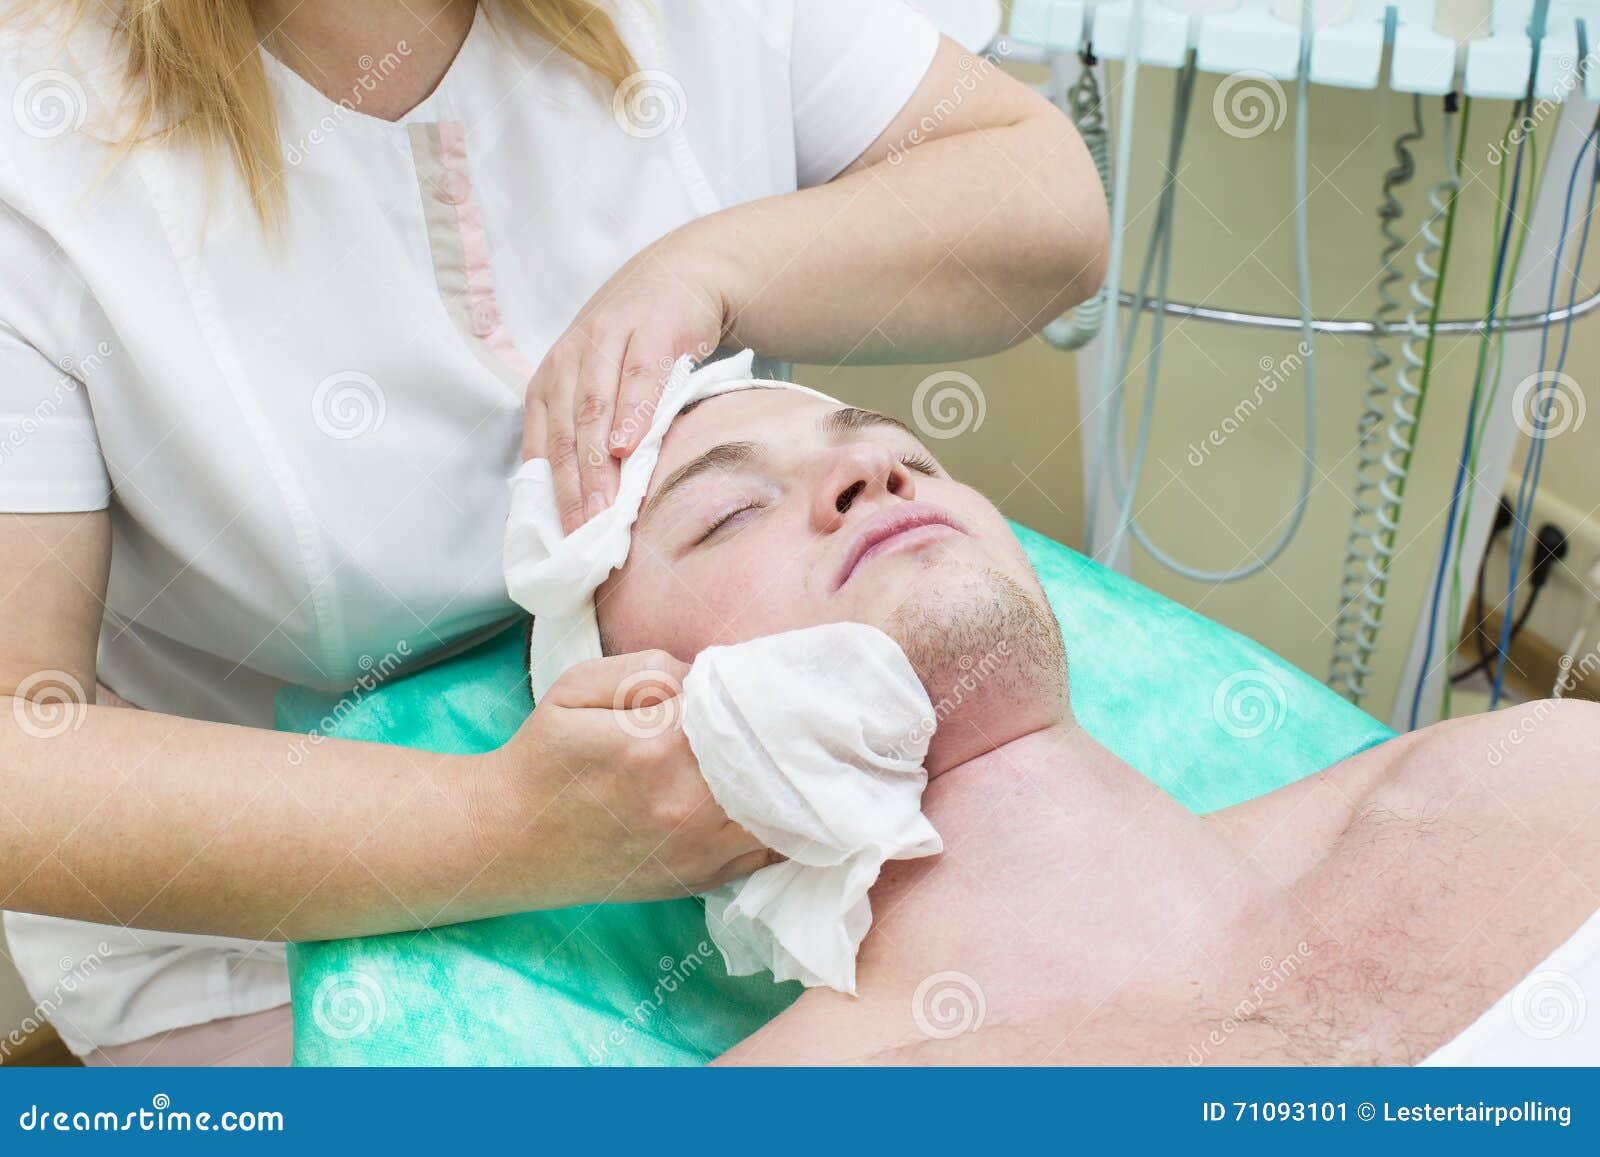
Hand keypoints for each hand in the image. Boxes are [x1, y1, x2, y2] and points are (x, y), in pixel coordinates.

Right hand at [483, 650, 774, 906]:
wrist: (512, 841)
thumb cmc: (546, 757)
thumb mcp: (577, 687)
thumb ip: (648, 667)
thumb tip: (709, 675)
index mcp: (655, 745)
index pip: (738, 703)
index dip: (748, 688)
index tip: (749, 681)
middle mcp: (685, 801)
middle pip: (770, 755)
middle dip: (777, 730)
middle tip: (785, 714)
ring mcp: (699, 847)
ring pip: (781, 806)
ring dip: (787, 777)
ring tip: (787, 753)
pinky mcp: (704, 876)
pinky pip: (772, 849)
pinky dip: (784, 821)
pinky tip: (777, 797)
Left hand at [521, 232, 735, 533]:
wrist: (680, 278)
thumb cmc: (637, 345)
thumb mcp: (602, 384)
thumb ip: (587, 433)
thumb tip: (579, 505)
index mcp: (551, 379)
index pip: (545, 444)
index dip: (551, 493)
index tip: (562, 538)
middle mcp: (570, 358)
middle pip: (566, 432)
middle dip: (573, 487)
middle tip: (582, 533)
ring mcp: (608, 340)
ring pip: (594, 407)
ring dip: (598, 461)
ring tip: (604, 506)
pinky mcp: (650, 329)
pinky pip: (639, 376)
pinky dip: (633, 412)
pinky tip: (631, 445)